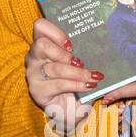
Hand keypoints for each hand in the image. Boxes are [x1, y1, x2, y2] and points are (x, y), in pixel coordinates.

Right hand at [25, 18, 101, 136]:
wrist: (69, 109)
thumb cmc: (74, 82)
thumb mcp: (79, 64)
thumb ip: (84, 52)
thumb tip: (102, 44)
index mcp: (43, 45)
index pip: (40, 26)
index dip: (55, 31)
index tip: (70, 43)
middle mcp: (34, 57)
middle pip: (42, 44)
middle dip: (64, 53)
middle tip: (80, 62)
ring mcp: (33, 74)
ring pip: (54, 67)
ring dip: (76, 72)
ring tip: (92, 76)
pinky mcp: (37, 90)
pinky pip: (58, 84)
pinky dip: (76, 84)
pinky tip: (87, 86)